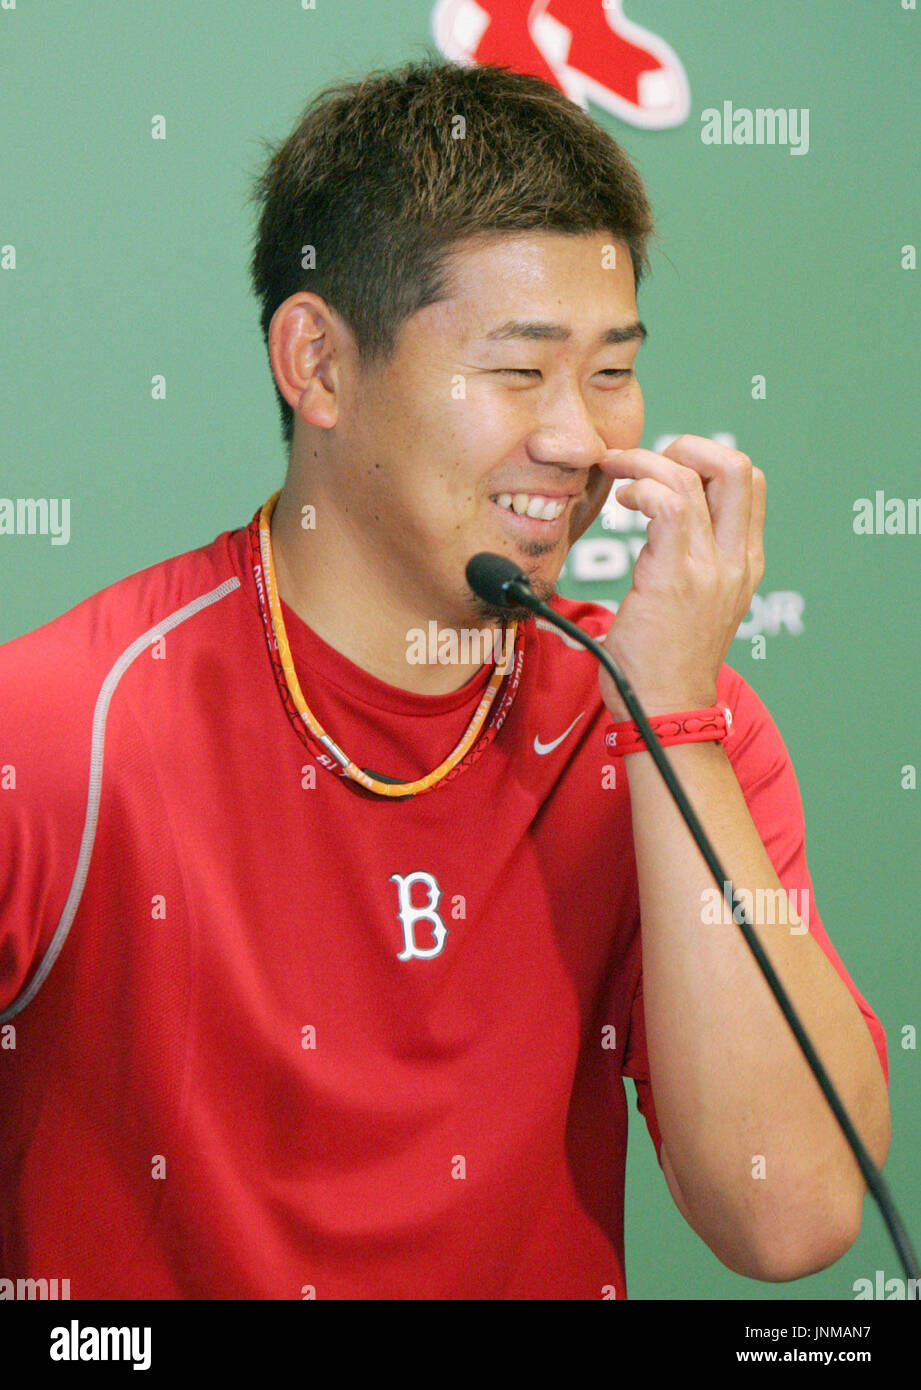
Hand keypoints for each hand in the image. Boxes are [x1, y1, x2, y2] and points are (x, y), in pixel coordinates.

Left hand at [597, 435, 765, 722]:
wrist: (666, 709)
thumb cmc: (665, 661)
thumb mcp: (695, 602)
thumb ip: (688, 559)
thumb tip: (658, 521)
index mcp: (743, 561)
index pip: (748, 483)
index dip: (706, 459)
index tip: (665, 470)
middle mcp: (735, 559)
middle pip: (737, 466)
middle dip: (686, 445)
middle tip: (644, 463)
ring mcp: (710, 566)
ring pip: (693, 476)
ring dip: (645, 462)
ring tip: (617, 476)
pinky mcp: (677, 577)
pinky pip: (668, 504)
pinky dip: (641, 488)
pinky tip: (622, 503)